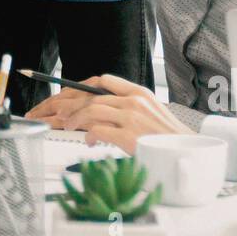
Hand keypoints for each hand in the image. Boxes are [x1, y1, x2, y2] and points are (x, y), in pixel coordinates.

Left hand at [28, 74, 186, 154]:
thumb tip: (98, 113)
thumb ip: (127, 107)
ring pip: (91, 110)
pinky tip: (86, 141)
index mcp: (138, 92)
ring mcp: (132, 117)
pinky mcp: (130, 136)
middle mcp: (134, 101)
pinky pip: (98, 130)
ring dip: (72, 118)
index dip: (78, 86)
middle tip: (48, 110)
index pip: (102, 81)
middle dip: (64, 101)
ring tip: (64, 126)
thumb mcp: (150, 114)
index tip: (63, 94)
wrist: (188, 154)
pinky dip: (88, 135)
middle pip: (90, 94)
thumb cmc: (168, 138)